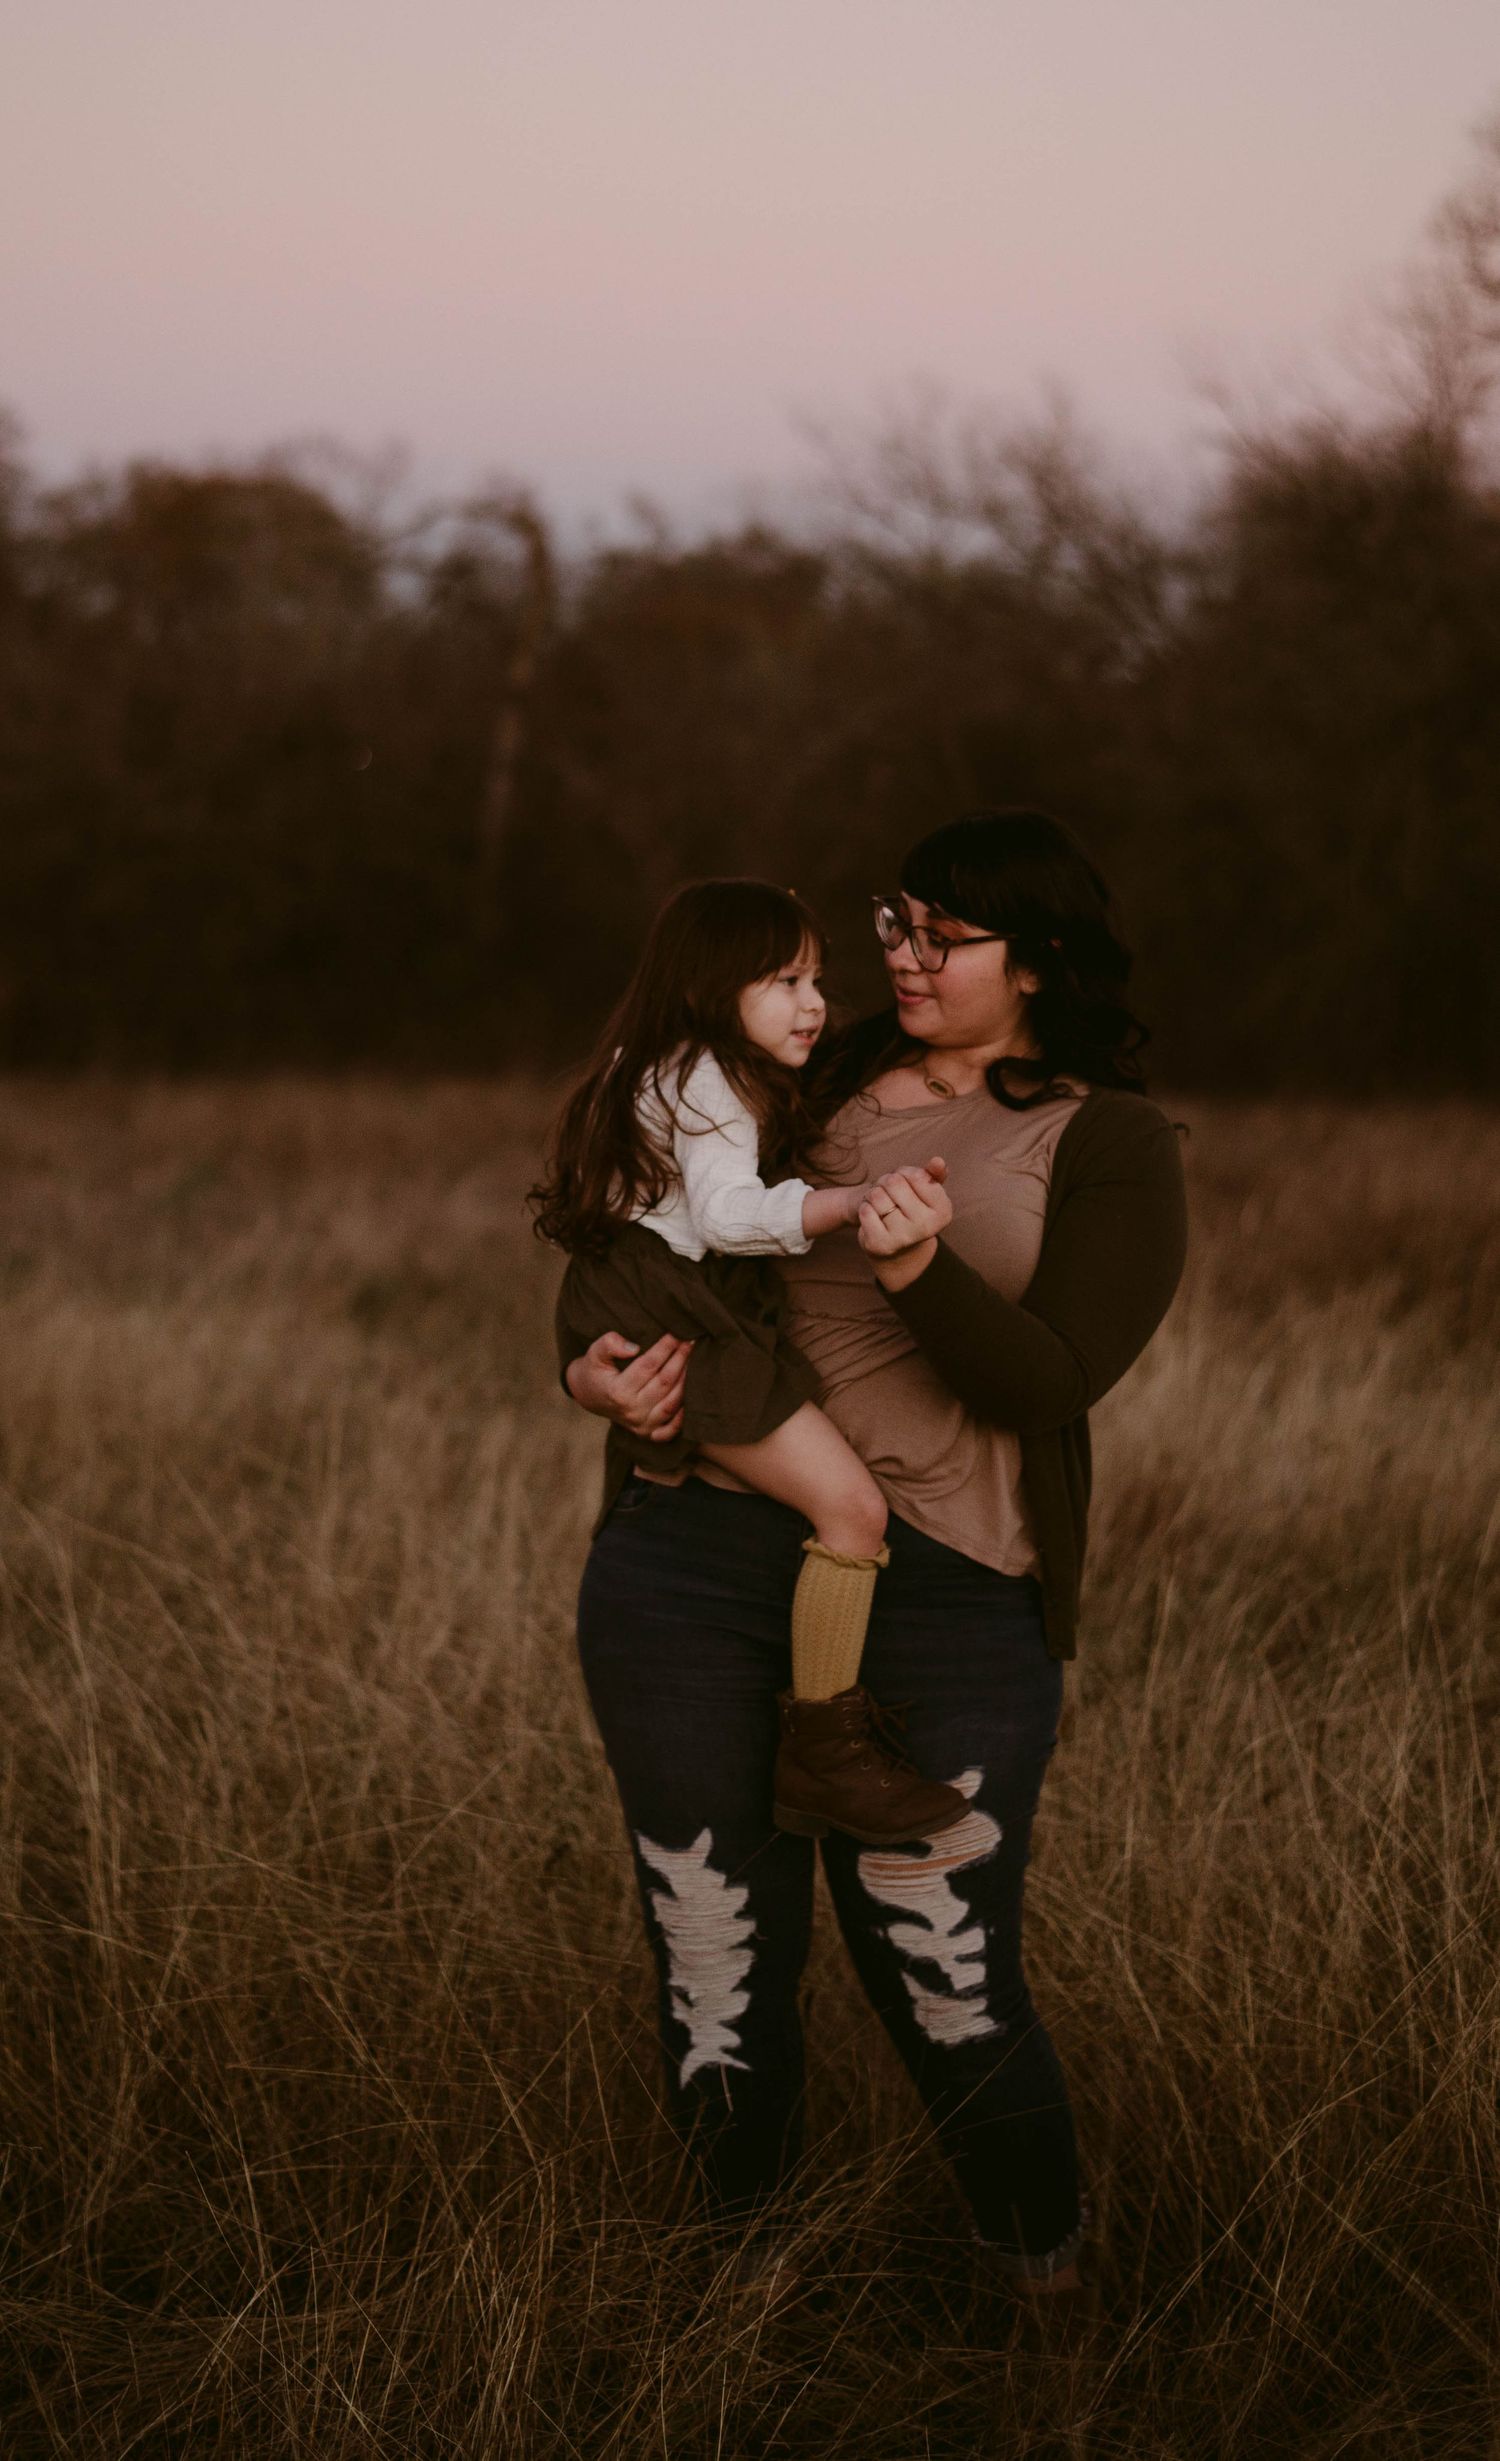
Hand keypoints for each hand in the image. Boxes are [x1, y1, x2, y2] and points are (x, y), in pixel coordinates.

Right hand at [564, 1329, 690, 1440]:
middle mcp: (631, 1411)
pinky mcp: (647, 1433)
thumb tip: (633, 1348)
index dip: (665, 1347)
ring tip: (694, 1359)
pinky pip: (671, 1430)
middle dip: (680, 1359)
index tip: (676, 1332)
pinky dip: (684, 1416)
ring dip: (686, 1380)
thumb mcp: (594, 1352)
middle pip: (664, 1383)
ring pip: (672, 1403)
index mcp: (617, 1391)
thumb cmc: (595, 1370)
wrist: (588, 1395)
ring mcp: (640, 1425)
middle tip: (690, 1341)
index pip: (648, 1365)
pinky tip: (693, 1396)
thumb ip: (609, 1344)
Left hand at [857, 1156, 950, 1287]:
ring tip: (882, 1204)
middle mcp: (926, 1227)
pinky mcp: (880, 1244)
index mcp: (943, 1212)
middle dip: (887, 1181)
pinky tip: (873, 1216)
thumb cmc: (911, 1209)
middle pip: (894, 1182)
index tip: (906, 1182)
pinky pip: (865, 1211)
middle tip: (890, 1193)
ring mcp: (903, 1238)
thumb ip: (933, 1174)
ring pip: (877, 1196)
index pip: (917, 1175)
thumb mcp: (926, 1191)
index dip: (906, 1172)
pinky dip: (865, 1208)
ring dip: (874, 1194)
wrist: (896, 1246)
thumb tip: (938, 1161)